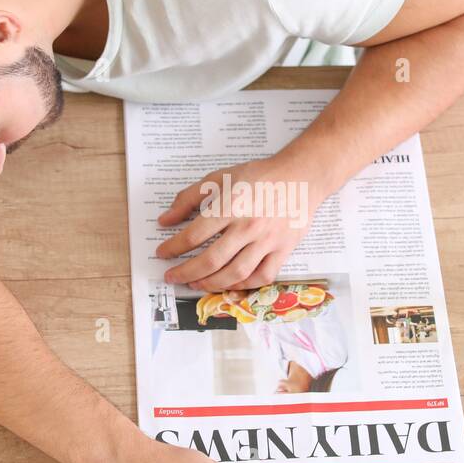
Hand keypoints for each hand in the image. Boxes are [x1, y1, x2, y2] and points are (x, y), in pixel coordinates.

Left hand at [156, 157, 319, 290]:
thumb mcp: (220, 177)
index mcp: (231, 205)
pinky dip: (244, 285)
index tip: (162, 253)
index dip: (173, 248)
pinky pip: (262, 276)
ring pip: (235, 273)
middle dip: (186, 272)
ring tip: (196, 284)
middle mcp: (249, 225)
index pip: (194, 235)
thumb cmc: (258, 177)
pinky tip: (229, 284)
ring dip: (211, 284)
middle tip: (172, 276)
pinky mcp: (284, 250)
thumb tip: (165, 220)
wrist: (301, 177)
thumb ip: (189, 198)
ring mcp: (268, 240)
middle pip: (211, 260)